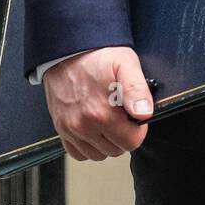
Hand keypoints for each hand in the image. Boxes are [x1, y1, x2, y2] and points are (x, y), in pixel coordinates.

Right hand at [43, 47, 154, 161]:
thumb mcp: (125, 63)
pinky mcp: (61, 128)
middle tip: (122, 113)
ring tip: (108, 119)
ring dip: (107, 142)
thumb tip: (144, 113)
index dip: (138, 129)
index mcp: (103, 113)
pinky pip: (78, 153)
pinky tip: (94, 128)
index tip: (134, 114)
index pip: (132, 142)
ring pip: (98, 154)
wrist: (68, 49)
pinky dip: (88, 146)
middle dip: (123, 135)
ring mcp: (70, 129)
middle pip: (116, 150)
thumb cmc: (97, 55)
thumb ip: (137, 90)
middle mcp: (84, 125)